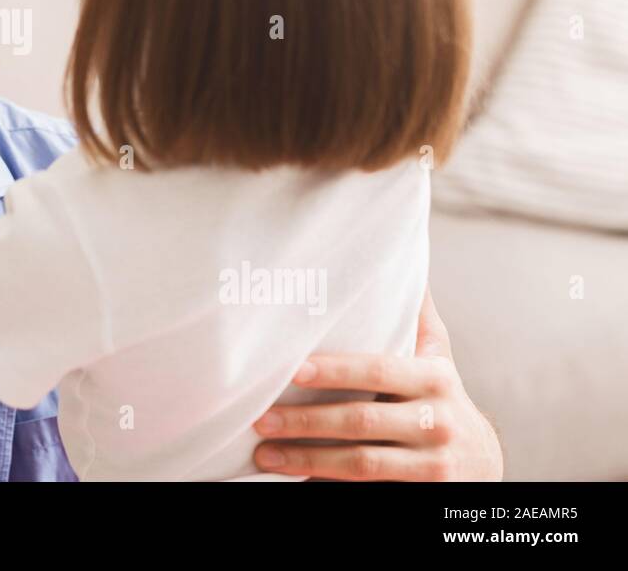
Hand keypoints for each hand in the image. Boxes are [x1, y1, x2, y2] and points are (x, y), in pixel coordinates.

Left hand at [252, 288, 503, 480]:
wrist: (483, 464)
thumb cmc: (442, 397)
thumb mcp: (438, 355)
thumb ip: (415, 313)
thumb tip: (397, 248)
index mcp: (434, 377)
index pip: (377, 371)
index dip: (334, 371)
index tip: (291, 370)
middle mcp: (437, 420)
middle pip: (361, 421)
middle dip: (305, 421)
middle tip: (260, 418)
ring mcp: (433, 464)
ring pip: (360, 465)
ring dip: (306, 460)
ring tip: (264, 455)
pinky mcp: (425, 495)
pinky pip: (367, 491)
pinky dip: (327, 485)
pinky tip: (295, 479)